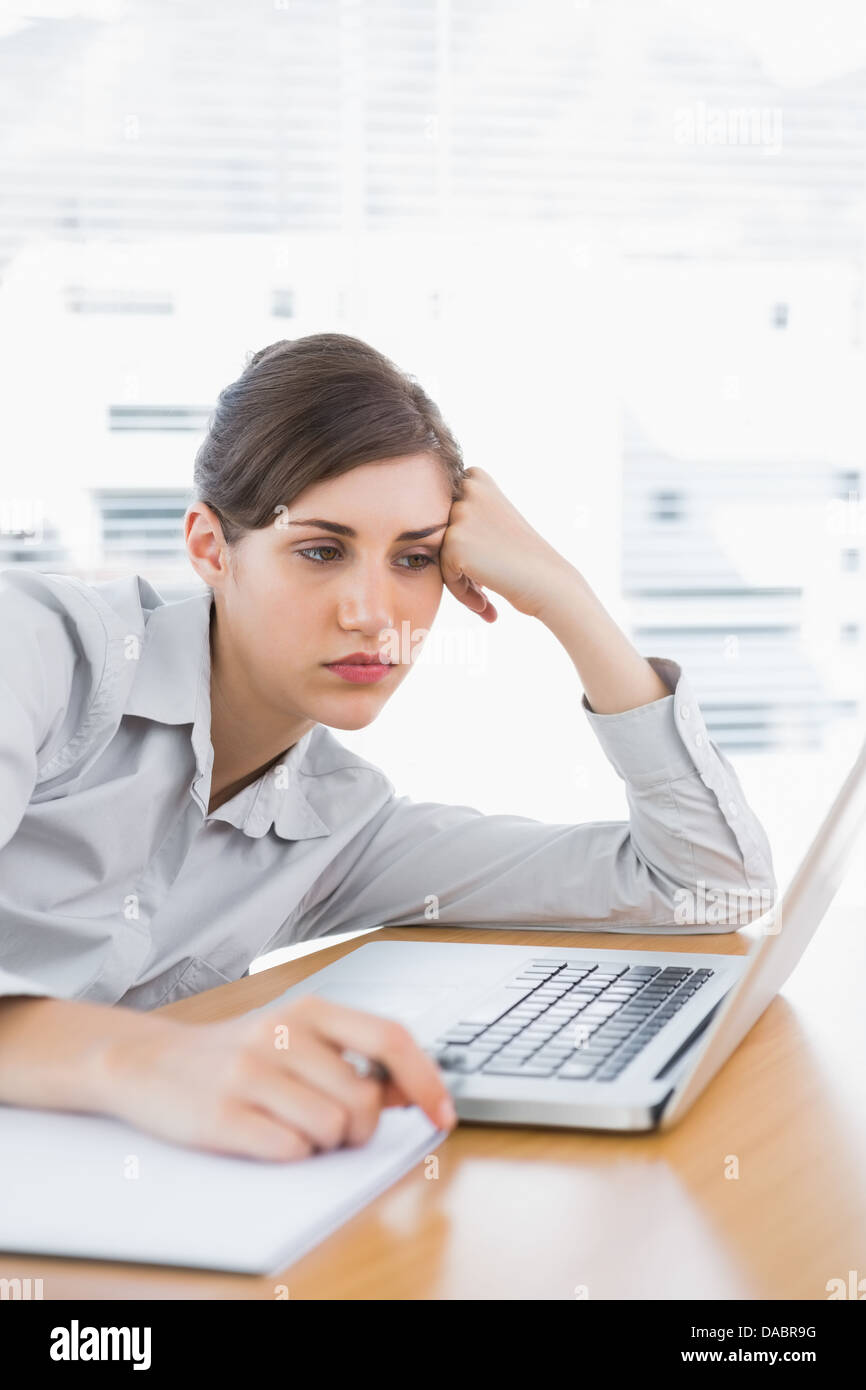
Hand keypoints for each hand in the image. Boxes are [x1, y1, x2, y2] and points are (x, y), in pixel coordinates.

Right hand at [101, 995, 455, 1160]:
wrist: (147, 1061)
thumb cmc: (236, 1055)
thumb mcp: (296, 1038)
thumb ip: (353, 1057)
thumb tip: (413, 1090)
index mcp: (309, 1009)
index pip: (390, 1038)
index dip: (425, 1080)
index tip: (442, 1115)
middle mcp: (281, 1034)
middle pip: (364, 1102)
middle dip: (359, 1130)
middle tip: (331, 1128)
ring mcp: (249, 1073)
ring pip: (331, 1131)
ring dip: (321, 1145)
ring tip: (289, 1126)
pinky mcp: (222, 1115)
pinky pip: (289, 1152)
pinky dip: (288, 1155)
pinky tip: (264, 1137)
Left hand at [439, 466, 566, 620]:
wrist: (548, 581)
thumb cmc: (525, 558)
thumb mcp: (495, 520)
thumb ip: (465, 515)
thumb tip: (420, 526)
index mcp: (476, 478)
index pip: (446, 516)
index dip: (464, 543)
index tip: (488, 561)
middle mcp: (467, 489)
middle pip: (441, 534)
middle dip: (459, 562)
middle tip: (485, 586)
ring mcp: (459, 514)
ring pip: (440, 554)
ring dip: (460, 579)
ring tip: (485, 597)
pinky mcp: (453, 541)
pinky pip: (444, 573)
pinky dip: (461, 592)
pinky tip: (485, 602)